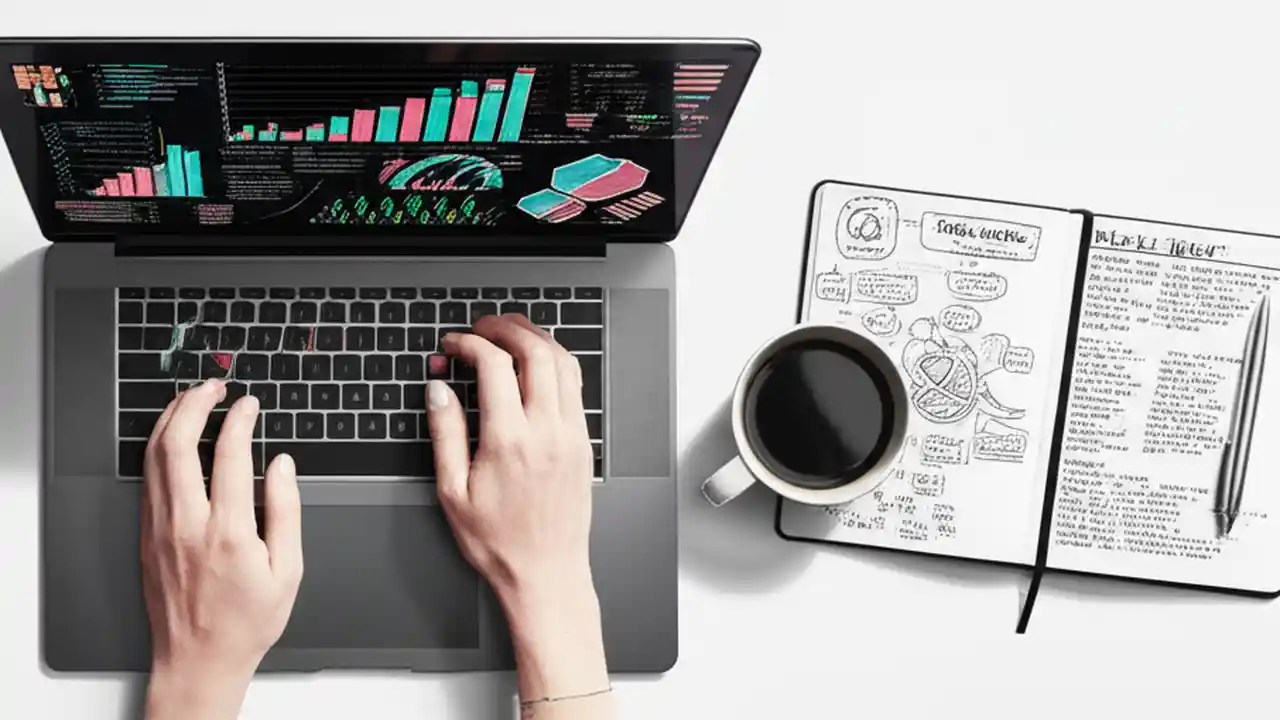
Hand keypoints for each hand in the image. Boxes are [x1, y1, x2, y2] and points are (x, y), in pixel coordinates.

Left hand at [141, 380, 302, 719]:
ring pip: (154, 457)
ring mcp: (160, 529)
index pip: (230, 454)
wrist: (198, 660)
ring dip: (170, 419)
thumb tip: (282, 466)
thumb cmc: (247, 621)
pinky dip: (158, 448)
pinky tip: (172, 437)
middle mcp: (187, 524)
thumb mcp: (289, 570)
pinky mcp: (147, 536)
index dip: (240, 419)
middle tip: (214, 387)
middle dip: (195, 405)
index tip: (250, 404)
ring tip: (191, 399)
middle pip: (177, 444)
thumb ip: (286, 511)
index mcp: (228, 532)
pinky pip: (148, 479)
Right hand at [429, 315, 612, 715]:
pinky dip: (556, 362)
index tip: (454, 344)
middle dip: (507, 328)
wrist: (546, 573)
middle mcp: (547, 431)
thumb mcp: (452, 492)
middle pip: (536, 352)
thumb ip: (445, 432)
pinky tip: (537, 364)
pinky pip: (576, 387)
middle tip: (483, 326)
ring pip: (563, 363)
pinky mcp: (583, 443)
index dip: (471, 343)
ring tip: (511, 333)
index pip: (495, 366)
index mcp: (510, 441)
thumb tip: (439, 389)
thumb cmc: (498, 542)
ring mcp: (571, 435)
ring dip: (537, 338)